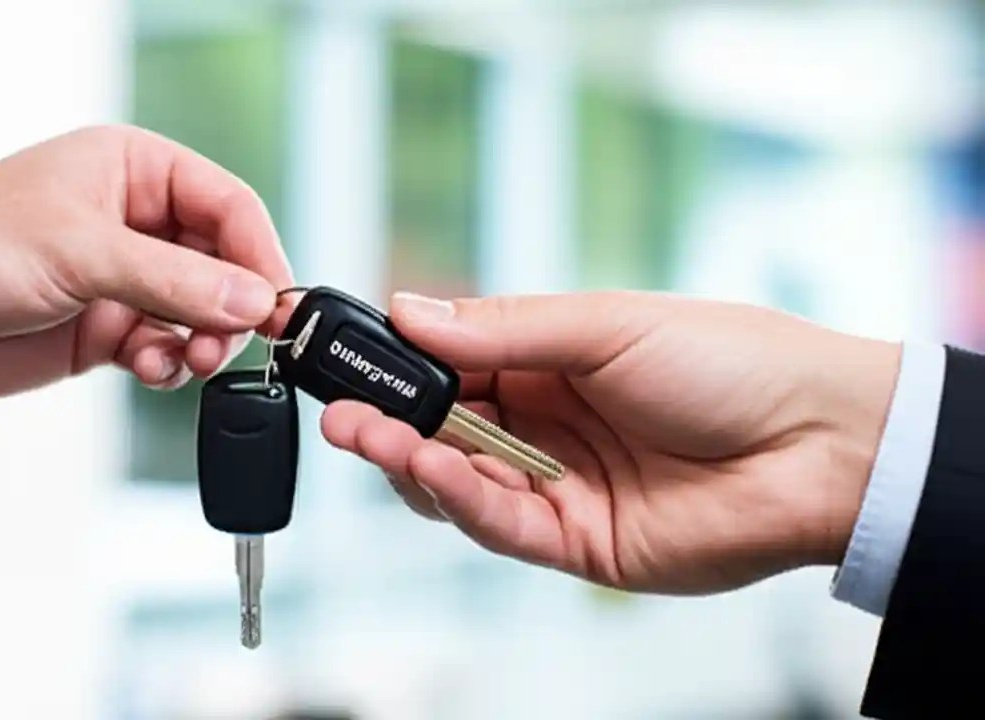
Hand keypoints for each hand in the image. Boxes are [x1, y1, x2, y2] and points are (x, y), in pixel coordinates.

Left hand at [0, 124, 293, 395]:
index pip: (228, 204)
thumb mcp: (79, 252)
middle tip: (225, 343)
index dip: (259, 254)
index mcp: (133, 169)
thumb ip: (172, 279)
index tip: (276, 305)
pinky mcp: (107, 327)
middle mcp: (136, 219)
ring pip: (200, 311)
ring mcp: (123, 277)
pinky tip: (148, 368)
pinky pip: (167, 346)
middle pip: (224, 263)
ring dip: (202, 340)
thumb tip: (253, 299)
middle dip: (231, 307)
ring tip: (186, 359)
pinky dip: (169, 363)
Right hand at [321, 291, 899, 594]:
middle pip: (440, 430)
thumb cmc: (732, 363)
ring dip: (407, 460)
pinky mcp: (575, 542)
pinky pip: (500, 524)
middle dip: (386, 420)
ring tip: (367, 434)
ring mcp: (556, 487)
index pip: (450, 365)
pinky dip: (460, 497)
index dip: (397, 364)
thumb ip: (504, 327)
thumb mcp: (607, 324)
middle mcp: (543, 427)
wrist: (822, 444)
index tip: (346, 352)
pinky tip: (432, 468)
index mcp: (550, 364)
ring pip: (456, 483)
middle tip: (340, 408)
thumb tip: (411, 310)